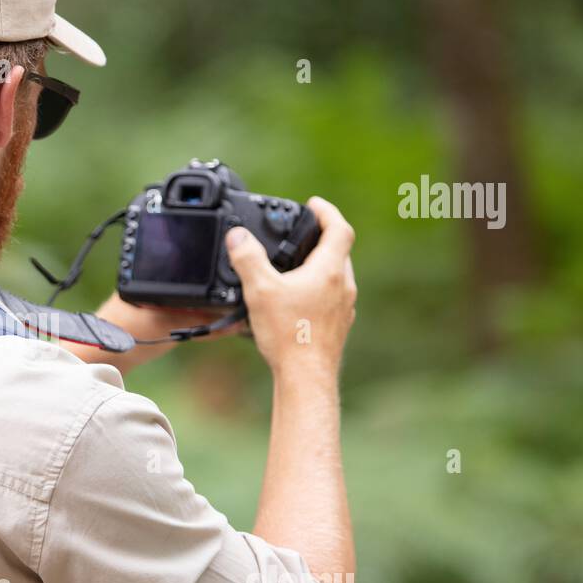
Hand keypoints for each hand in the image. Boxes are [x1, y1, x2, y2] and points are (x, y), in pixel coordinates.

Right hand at [225, 196, 356, 377]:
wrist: (306, 378)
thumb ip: (248, 258)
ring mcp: (344, 309)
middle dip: (323, 238)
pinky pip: (332, 300)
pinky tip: (298, 302)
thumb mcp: (260, 290)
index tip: (314, 205)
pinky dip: (319, 292)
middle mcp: (343, 287)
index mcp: (329, 271)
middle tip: (304, 233)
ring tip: (298, 267)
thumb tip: (238, 236)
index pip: (339, 228)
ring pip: (337, 277)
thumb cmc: (288, 335)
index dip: (327, 212)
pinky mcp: (338, 327)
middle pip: (340, 252)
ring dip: (322, 266)